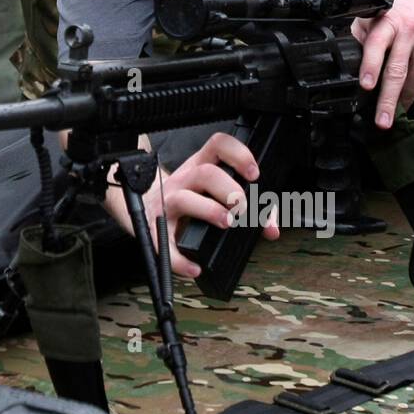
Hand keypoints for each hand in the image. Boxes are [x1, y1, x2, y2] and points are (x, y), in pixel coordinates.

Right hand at [103, 132, 277, 278]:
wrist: (141, 207)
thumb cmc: (189, 200)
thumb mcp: (213, 192)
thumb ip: (250, 209)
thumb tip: (271, 229)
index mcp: (200, 166)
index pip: (218, 146)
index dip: (238, 154)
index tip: (254, 174)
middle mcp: (183, 180)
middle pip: (205, 173)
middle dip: (228, 188)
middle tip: (242, 206)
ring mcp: (167, 202)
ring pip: (184, 199)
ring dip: (208, 210)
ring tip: (226, 223)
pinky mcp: (154, 228)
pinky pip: (164, 243)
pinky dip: (180, 259)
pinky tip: (195, 267)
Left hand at [352, 0, 413, 128]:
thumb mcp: (370, 10)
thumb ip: (363, 34)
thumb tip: (355, 61)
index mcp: (387, 19)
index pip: (376, 46)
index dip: (370, 68)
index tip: (366, 86)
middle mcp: (410, 26)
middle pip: (400, 69)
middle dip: (390, 98)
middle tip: (384, 120)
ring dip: (409, 95)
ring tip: (399, 109)